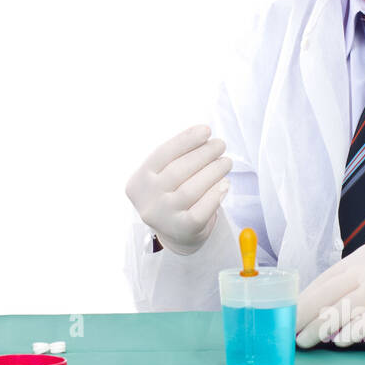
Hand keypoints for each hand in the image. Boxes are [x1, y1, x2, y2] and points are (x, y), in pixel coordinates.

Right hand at [125, 124, 231, 254]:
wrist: (176, 233)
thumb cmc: (173, 195)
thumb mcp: (164, 176)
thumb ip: (177, 158)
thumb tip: (204, 137)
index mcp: (139, 180)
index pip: (162, 154)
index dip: (185, 140)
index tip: (206, 130)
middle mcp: (147, 199)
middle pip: (178, 171)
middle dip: (203, 154)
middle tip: (220, 144)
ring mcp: (163, 217)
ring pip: (190, 190)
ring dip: (213, 171)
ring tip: (226, 162)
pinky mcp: (182, 230)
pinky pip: (201, 211)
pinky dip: (215, 196)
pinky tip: (225, 184)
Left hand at [293, 240, 364, 348]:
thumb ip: (359, 278)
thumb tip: (325, 302)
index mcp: (364, 256)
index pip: (326, 278)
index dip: (305, 297)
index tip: (290, 313)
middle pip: (329, 292)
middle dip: (303, 313)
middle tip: (289, 332)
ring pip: (344, 307)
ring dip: (320, 327)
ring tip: (305, 342)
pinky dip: (352, 331)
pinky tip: (339, 342)